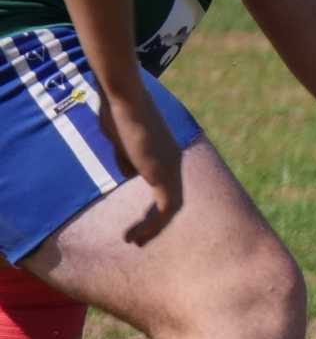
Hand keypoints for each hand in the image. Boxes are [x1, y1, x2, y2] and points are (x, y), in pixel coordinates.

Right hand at [105, 79, 185, 244]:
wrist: (124, 98)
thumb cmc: (117, 112)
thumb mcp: (122, 142)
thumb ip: (129, 158)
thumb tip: (132, 173)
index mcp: (166, 154)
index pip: (167, 186)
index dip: (155, 207)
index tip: (139, 221)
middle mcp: (175, 161)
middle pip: (173, 200)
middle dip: (158, 222)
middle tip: (139, 238)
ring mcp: (173, 166)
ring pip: (172, 206)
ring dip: (154, 227)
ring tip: (135, 240)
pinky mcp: (164, 172)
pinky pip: (167, 206)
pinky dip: (154, 224)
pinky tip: (136, 235)